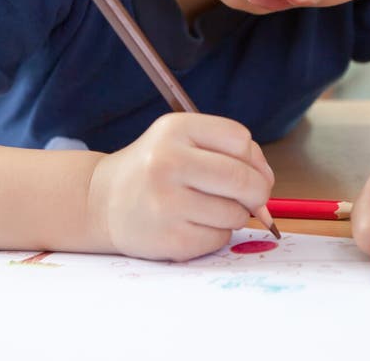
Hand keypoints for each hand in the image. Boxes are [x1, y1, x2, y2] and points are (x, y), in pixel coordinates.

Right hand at [87, 113, 274, 260]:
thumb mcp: (183, 139)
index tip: (252, 170)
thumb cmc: (155, 167)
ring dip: (236, 214)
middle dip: (259, 192)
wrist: (102, 200)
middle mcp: (168, 163)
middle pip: (243, 179)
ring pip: (235, 213)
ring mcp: (166, 203)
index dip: (255, 158)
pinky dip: (218, 234)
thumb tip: (267, 182)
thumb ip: (228, 150)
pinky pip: (219, 239)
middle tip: (254, 198)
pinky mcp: (169, 239)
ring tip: (211, 207)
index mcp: (176, 130)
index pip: (240, 140)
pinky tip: (196, 224)